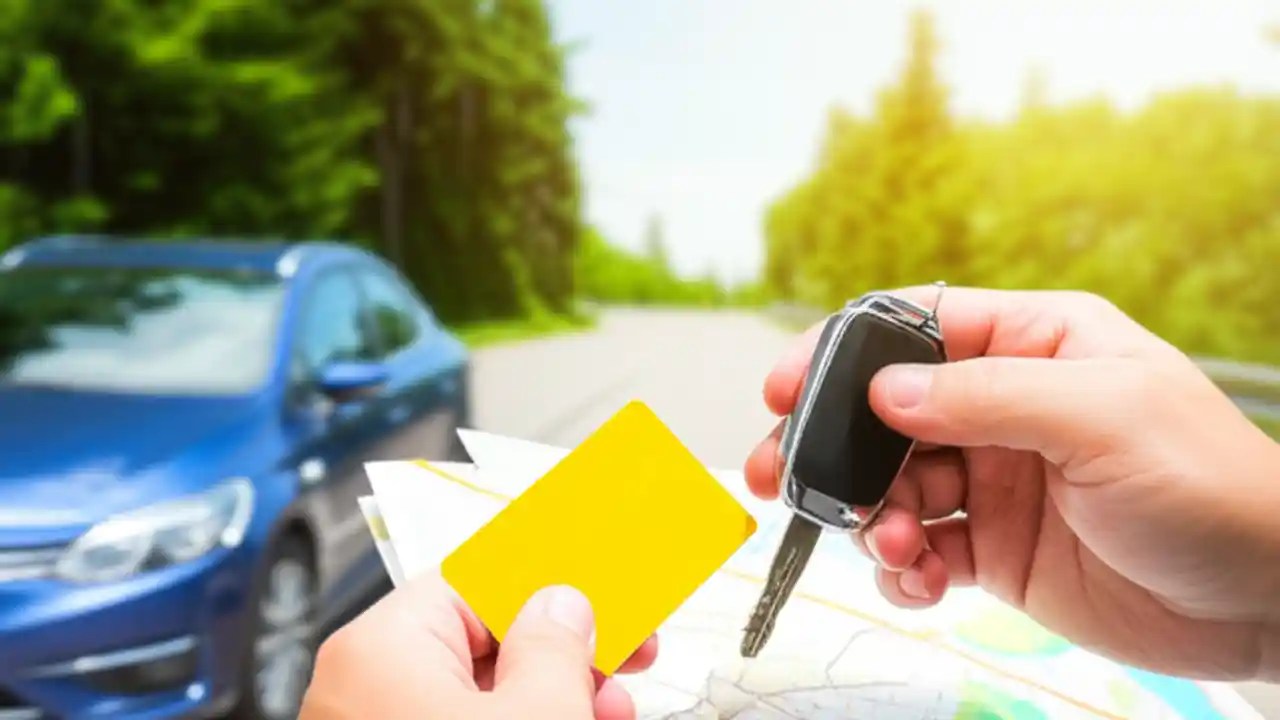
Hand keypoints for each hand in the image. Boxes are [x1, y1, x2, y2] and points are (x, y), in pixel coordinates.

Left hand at [300, 573, 657, 719]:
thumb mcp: (540, 714)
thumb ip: (557, 642)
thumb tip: (562, 603)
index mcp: (383, 648)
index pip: (474, 580)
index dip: (550, 579)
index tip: (603, 582)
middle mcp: (366, 688)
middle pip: (481, 639)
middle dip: (564, 649)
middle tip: (628, 651)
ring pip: (478, 693)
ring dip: (555, 696)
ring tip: (612, 711)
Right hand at [746, 287, 1279, 680]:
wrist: (1262, 601)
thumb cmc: (1211, 486)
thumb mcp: (1102, 417)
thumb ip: (986, 395)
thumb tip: (884, 391)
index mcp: (1035, 344)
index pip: (916, 327)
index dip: (843, 353)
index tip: (787, 388)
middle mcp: (1004, 406)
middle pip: (884, 414)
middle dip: (831, 448)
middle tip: (783, 478)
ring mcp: (993, 479)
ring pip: (891, 486)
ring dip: (872, 518)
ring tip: (898, 547)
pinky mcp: (992, 549)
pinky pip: (919, 551)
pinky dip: (902, 570)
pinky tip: (920, 583)